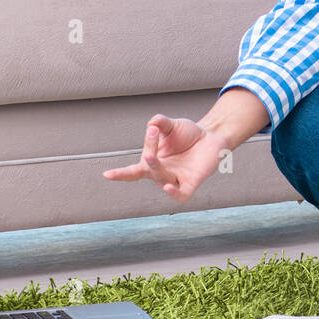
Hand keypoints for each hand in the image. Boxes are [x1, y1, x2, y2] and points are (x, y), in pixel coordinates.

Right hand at [102, 114, 226, 202]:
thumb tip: (152, 124)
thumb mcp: (170, 125)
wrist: (211, 136)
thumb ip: (159, 123)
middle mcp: (162, 173)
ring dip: (156, 167)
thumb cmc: (187, 133)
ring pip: (161, 179)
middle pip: (148, 169)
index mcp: (153, 162)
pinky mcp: (192, 182)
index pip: (133, 172)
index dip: (120, 175)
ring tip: (153, 154)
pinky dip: (173, 193)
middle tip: (153, 132)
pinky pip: (181, 194)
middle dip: (147, 153)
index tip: (107, 174)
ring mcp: (177, 179)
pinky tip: (167, 187)